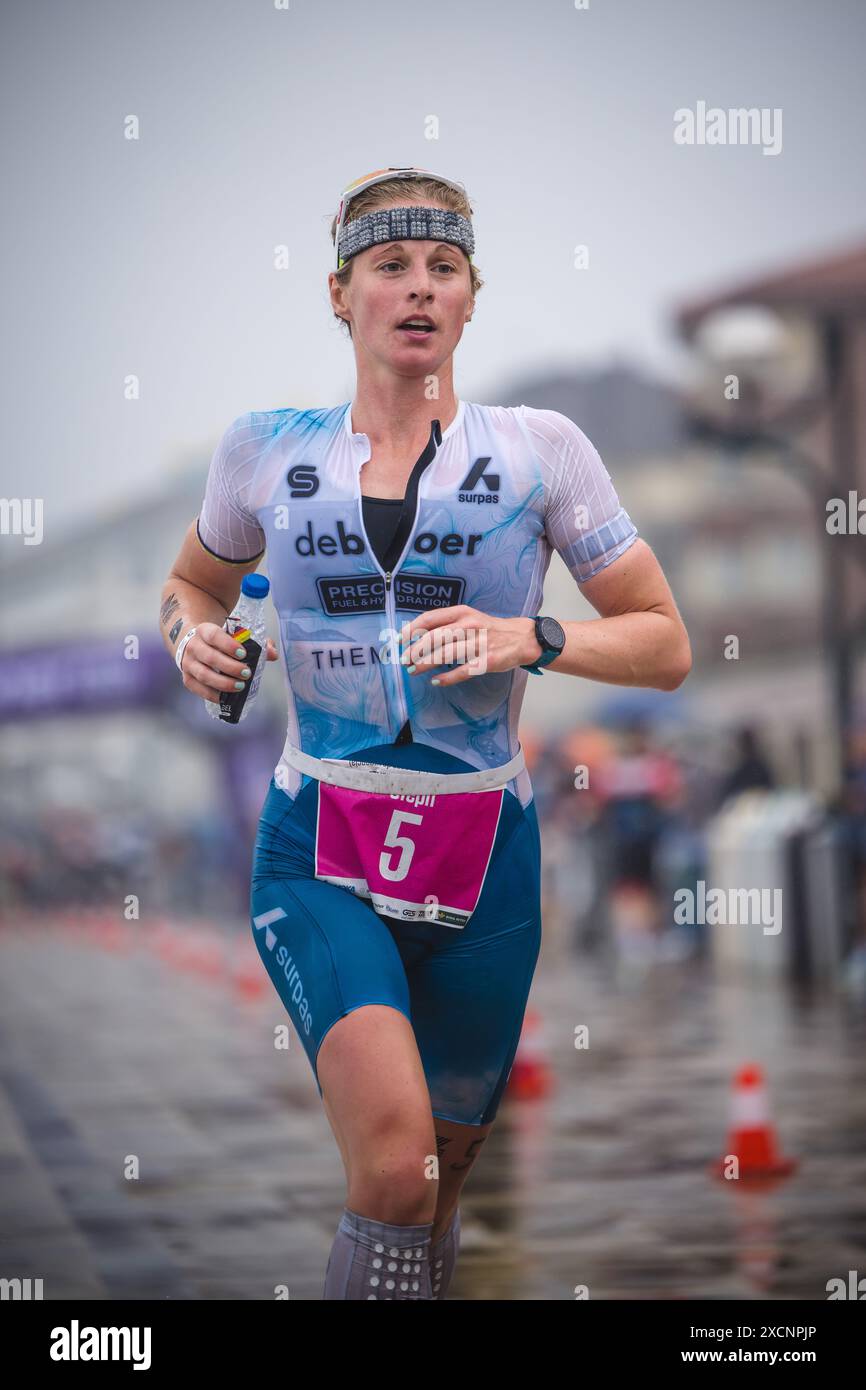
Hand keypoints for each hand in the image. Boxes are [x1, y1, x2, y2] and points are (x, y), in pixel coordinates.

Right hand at [180, 624, 278, 703]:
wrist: (195, 643)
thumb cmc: (220, 641)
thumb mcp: (234, 635)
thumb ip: (256, 642)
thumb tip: (273, 654)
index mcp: (204, 630)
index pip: (214, 636)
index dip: (228, 645)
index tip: (243, 653)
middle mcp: (193, 646)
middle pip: (210, 657)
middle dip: (230, 667)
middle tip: (247, 673)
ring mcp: (188, 663)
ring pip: (203, 675)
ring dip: (223, 683)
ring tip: (240, 686)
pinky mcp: (187, 678)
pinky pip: (199, 689)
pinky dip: (213, 695)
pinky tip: (226, 698)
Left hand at [398, 606, 539, 685]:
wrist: (522, 638)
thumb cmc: (489, 629)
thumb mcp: (469, 618)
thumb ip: (447, 624)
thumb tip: (417, 635)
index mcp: (463, 613)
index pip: (431, 618)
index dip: (412, 629)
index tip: (399, 640)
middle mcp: (470, 626)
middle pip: (435, 637)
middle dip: (415, 649)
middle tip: (404, 659)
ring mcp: (479, 644)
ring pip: (446, 654)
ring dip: (426, 663)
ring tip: (413, 670)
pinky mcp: (487, 661)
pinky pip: (463, 671)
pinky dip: (447, 678)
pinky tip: (435, 681)